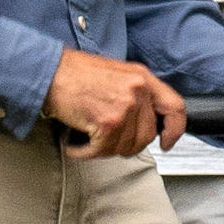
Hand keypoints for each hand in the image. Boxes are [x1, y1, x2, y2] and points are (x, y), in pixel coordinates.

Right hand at [45, 48, 184, 158]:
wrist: (48, 71)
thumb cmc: (75, 73)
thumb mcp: (117, 74)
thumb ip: (136, 94)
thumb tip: (145, 121)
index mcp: (143, 77)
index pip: (175, 108)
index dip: (175, 130)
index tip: (166, 143)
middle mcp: (137, 90)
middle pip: (146, 135)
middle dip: (126, 144)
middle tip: (107, 139)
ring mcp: (124, 106)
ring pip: (124, 147)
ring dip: (103, 148)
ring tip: (88, 137)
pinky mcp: (107, 122)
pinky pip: (103, 151)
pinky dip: (86, 152)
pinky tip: (76, 144)